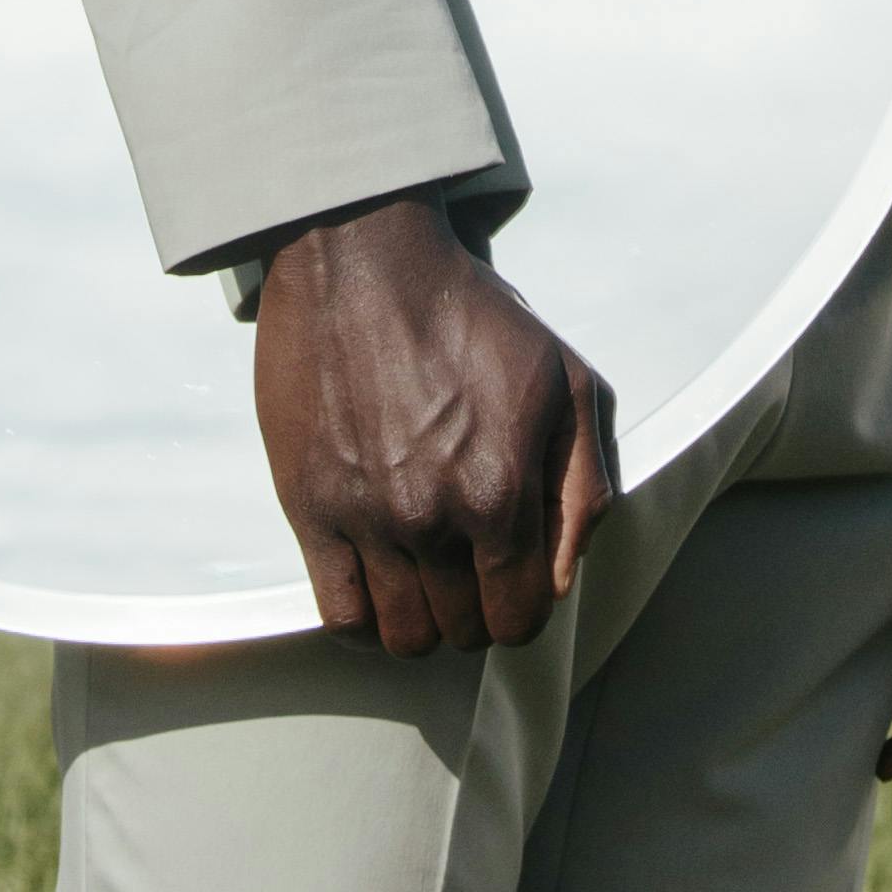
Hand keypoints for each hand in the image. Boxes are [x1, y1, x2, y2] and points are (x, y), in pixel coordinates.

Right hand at [253, 191, 617, 652]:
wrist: (361, 254)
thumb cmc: (467, 312)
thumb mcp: (562, 378)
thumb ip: (583, 485)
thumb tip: (565, 575)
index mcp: (501, 490)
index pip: (521, 617)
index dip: (523, 605)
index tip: (511, 579)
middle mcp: (432, 516)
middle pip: (463, 631)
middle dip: (475, 606)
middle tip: (467, 561)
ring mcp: (365, 517)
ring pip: (403, 636)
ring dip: (422, 616)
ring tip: (424, 572)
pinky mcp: (308, 507)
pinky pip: (339, 614)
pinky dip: (364, 616)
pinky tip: (377, 579)